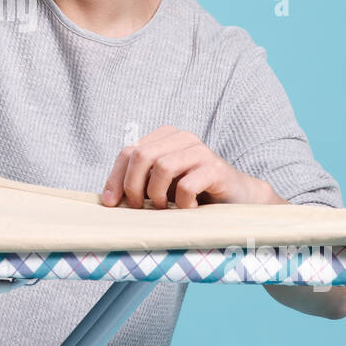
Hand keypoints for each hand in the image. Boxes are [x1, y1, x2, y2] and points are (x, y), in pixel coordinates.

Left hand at [101, 125, 275, 207]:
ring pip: (161, 167)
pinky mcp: (216, 168)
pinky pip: (186, 185)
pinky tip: (189, 209)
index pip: (128, 151)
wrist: (237, 200)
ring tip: (165, 208)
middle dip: (133, 186)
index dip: (116, 178)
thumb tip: (108, 198)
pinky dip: (182, 203)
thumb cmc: (194, 194)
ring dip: (157, 195)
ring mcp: (200, 151)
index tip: (111, 202)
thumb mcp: (161, 186)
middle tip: (140, 207)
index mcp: (165, 137)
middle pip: (141, 155)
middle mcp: (182, 138)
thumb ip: (138, 183)